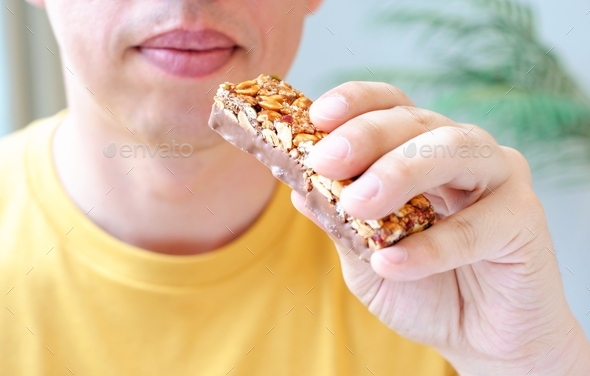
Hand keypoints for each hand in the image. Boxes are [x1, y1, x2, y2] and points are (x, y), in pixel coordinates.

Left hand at [291, 82, 589, 374]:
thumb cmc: (423, 290)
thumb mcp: (365, 256)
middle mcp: (459, 152)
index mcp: (420, 150)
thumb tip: (297, 189)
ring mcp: (497, 178)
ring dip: (400, 172)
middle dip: (366, 135)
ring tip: (357, 204)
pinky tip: (392, 263)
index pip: (390, 107)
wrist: (478, 338)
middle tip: (326, 161)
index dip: (355, 103)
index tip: (317, 117)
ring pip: (453, 150)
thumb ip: (339, 221)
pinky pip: (477, 224)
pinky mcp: (525, 217)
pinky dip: (432, 245)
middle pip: (415, 120)